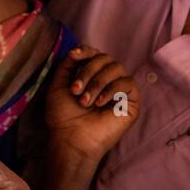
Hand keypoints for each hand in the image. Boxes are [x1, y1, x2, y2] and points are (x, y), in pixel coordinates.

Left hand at [44, 44, 139, 166]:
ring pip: (116, 68)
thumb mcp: (58, 86)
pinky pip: (128, 83)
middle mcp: (107, 80)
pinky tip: (99, 104)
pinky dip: (112, 90)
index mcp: (91, 76)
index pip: (95, 53)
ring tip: (85, 101)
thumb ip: (67, 66)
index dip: (86, 51)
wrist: (71, 139)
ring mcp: (120, 90)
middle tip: (76, 91)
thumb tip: (77, 50)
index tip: (74, 56)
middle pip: (105, 58)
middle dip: (88, 71)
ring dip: (97, 82)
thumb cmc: (63, 117)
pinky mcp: (131, 102)